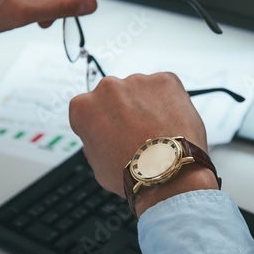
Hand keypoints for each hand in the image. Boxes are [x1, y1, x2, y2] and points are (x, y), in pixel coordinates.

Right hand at [69, 73, 216, 215]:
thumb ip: (94, 141)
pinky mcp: (165, 79)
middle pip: (115, 96)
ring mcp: (137, 80)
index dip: (102, 123)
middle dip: (124, 110)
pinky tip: (170, 123)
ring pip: (140, 91)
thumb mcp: (96, 164)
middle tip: (137, 133)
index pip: (89, 108)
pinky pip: (165, 88)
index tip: (112, 133)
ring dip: (146, 105)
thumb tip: (101, 136)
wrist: (168, 173)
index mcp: (83, 107)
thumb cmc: (132, 174)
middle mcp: (107, 87)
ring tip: (157, 132)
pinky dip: (169, 101)